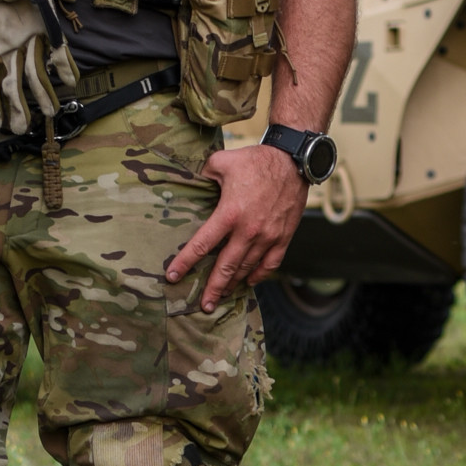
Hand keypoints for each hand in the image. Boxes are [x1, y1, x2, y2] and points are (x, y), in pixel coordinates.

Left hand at [167, 141, 307, 312]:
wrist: (293, 162)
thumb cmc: (255, 161)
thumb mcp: (222, 162)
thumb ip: (203, 174)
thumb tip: (191, 180)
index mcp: (229, 214)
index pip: (202, 245)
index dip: (185, 262)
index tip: (172, 277)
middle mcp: (248, 231)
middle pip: (226, 267)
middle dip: (212, 288)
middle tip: (203, 305)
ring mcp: (268, 236)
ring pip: (247, 269)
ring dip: (233, 284)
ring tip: (221, 296)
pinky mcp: (283, 237)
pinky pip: (270, 263)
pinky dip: (259, 275)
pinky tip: (249, 282)